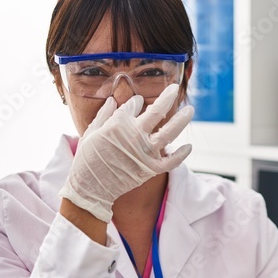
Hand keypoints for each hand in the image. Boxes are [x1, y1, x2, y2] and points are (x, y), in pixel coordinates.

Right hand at [59, 83, 193, 221]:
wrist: (90, 188)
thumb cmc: (86, 159)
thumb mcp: (90, 132)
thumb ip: (104, 115)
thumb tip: (114, 100)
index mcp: (118, 123)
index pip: (133, 105)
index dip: (135, 103)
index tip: (137, 103)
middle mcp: (135, 134)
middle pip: (157, 111)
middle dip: (167, 97)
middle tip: (175, 89)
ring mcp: (145, 152)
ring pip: (169, 132)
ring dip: (181, 120)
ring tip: (190, 109)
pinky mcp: (151, 168)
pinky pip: (171, 161)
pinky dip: (181, 154)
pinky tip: (189, 146)